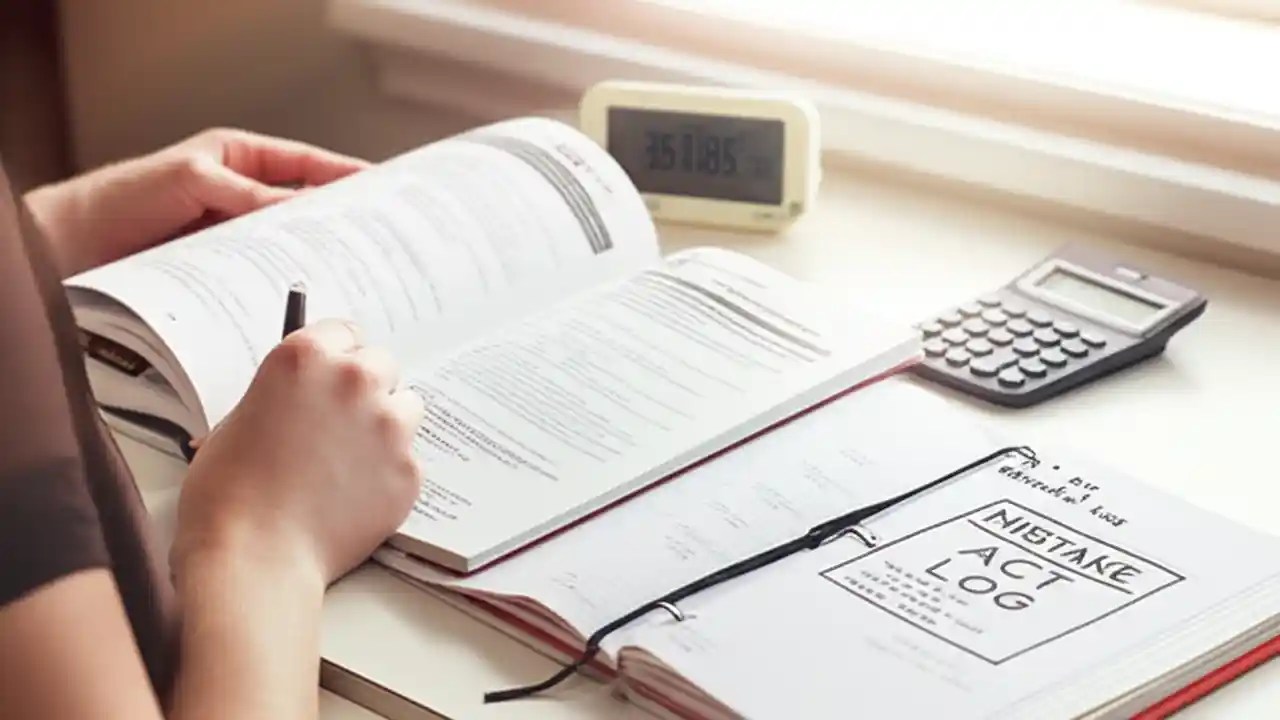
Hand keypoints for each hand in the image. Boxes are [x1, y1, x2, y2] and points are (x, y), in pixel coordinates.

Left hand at [23, 128, 369, 276]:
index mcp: (238, 161)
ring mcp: (234, 239)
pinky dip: (282, 289)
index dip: (344, 175)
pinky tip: (302, 300)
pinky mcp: (223, 276)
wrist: (74, 249)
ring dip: (312, 262)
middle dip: (338, 223)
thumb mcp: (193, 180)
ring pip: (286, 249)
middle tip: (375, 238)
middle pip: (304, 210)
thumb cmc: (121, 198)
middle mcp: (241, 200)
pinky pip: (262, 279)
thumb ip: (249, 194)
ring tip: (349, 274)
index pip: (305, 165)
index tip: (381, 188)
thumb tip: (303, 209)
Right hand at [171, 319, 424, 587]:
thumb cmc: (227, 494)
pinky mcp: (408, 468)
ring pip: (406, 406)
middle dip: (366, 387)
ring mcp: (387, 424)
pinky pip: (408, 458)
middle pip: (381, 363)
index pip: (344, 332)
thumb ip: (285, 396)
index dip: (337, 355)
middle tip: (342, 421)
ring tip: (350, 461)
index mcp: (305, 357)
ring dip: (386, 424)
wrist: (254, 556)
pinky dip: (389, 473)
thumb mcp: (237, 421)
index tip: (334, 372)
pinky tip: (355, 495)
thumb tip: (305, 397)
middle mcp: (354, 380)